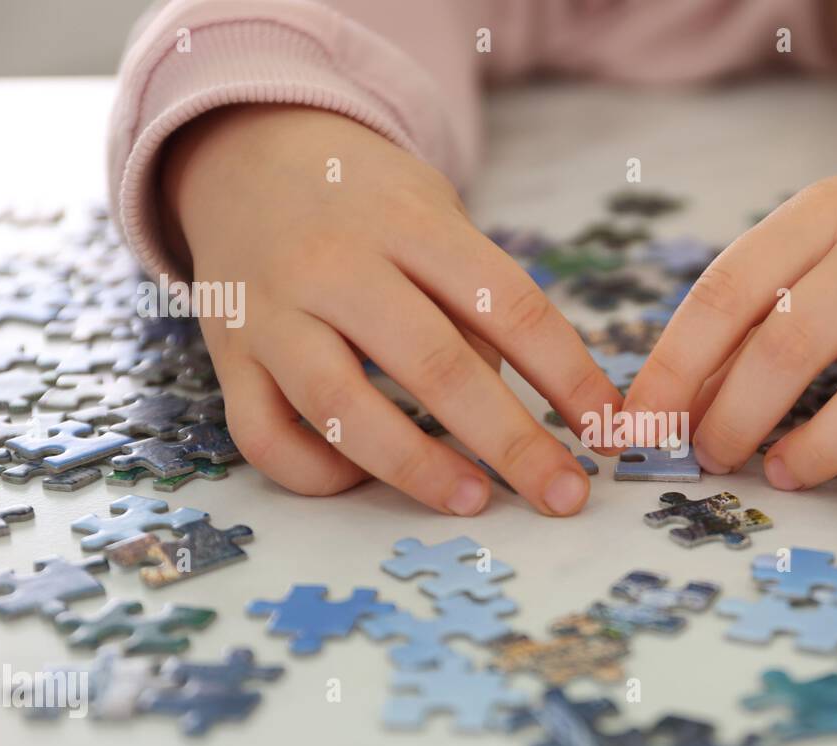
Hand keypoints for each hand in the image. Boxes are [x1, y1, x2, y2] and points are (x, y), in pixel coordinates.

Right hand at [162, 105, 621, 515]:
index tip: (610, 432)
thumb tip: (513, 417)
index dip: (569, 377)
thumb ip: (474, 304)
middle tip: (564, 496)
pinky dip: (319, 473)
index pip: (509, 307)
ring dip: (417, 469)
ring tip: (475, 501)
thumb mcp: (436, 218)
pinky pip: (265, 437)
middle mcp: (336, 266)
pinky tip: (363, 479)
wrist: (246, 154)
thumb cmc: (370, 205)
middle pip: (436, 366)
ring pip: (343, 410)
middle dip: (512, 444)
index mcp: (410, 223)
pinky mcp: (226, 357)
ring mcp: (272, 314)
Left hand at [623, 128, 836, 525]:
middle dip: (738, 414)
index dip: (676, 367)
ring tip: (782, 475)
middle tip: (712, 455)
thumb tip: (672, 410)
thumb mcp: (803, 243)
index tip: (642, 425)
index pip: (730, 291)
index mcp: (824, 213)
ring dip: (821, 447)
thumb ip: (743, 317)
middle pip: (800, 341)